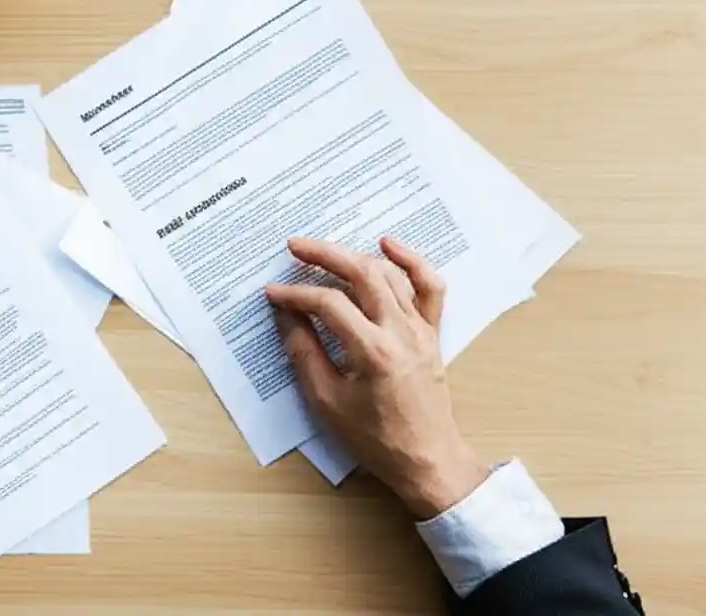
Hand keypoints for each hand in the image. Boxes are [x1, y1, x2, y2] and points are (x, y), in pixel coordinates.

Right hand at [266, 236, 488, 519]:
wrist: (427, 459)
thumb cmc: (376, 439)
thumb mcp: (327, 402)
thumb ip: (305, 353)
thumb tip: (286, 316)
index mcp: (372, 351)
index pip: (328, 305)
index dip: (296, 294)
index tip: (273, 293)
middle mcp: (400, 332)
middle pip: (362, 274)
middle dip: (325, 254)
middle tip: (295, 246)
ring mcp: (420, 329)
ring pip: (390, 275)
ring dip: (357, 256)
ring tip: (328, 250)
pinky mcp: (432, 333)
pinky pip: (428, 286)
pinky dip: (411, 261)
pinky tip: (388, 245)